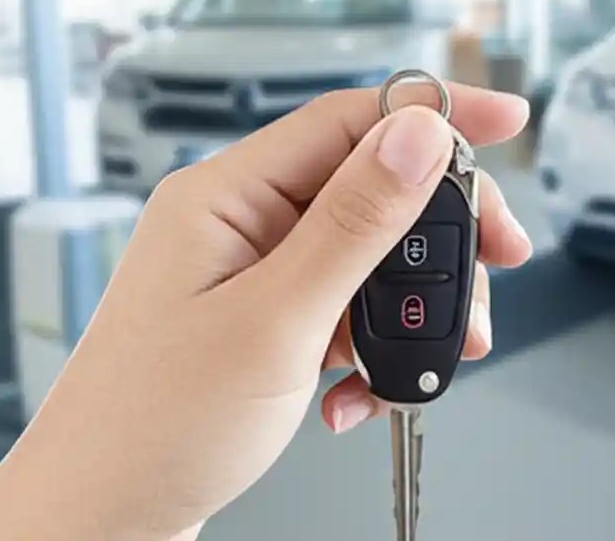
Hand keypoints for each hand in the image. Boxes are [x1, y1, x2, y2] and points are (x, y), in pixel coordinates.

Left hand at [0, 84, 533, 539]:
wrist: (107, 520)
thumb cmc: (153, 429)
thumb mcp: (275, 321)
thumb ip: (354, 222)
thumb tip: (420, 137)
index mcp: (226, 196)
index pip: (350, 120)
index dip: (437, 114)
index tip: (507, 119)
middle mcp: (243, 222)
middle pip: (376, 186)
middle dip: (444, 231)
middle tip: (498, 260)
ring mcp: (259, 272)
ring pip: (375, 255)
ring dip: (416, 305)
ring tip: (436, 354)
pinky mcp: (273, 319)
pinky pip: (353, 308)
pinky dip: (378, 348)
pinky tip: (364, 389)